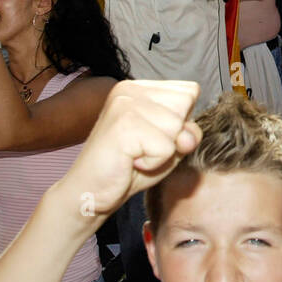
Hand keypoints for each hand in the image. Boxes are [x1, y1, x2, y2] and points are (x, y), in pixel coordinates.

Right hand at [60, 80, 202, 219]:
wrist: (90, 192)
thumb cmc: (129, 168)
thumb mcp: (169, 147)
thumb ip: (187, 134)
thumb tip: (187, 136)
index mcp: (140, 88)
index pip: (190, 91)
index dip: (181, 121)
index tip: (152, 136)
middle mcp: (130, 89)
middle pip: (186, 105)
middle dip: (173, 135)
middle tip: (143, 148)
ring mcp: (125, 105)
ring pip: (177, 127)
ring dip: (163, 151)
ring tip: (136, 155)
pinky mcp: (123, 125)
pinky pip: (166, 148)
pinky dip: (154, 163)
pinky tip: (131, 162)